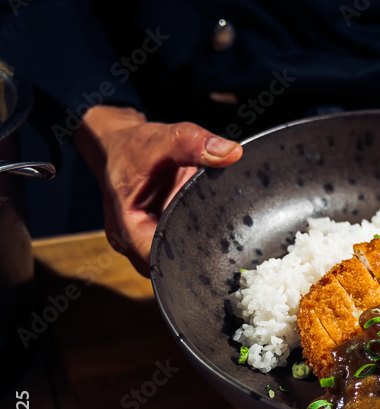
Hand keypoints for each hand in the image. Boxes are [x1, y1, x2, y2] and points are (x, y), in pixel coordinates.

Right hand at [74, 106, 242, 275]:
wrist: (119, 146)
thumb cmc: (134, 147)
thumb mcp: (162, 139)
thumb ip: (194, 143)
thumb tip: (232, 152)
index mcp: (126, 226)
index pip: (158, 260)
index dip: (188, 259)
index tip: (217, 249)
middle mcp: (132, 241)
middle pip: (168, 269)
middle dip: (197, 261)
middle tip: (231, 250)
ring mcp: (143, 243)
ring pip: (173, 265)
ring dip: (196, 255)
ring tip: (225, 243)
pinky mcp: (156, 239)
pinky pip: (177, 251)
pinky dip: (195, 245)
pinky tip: (216, 236)